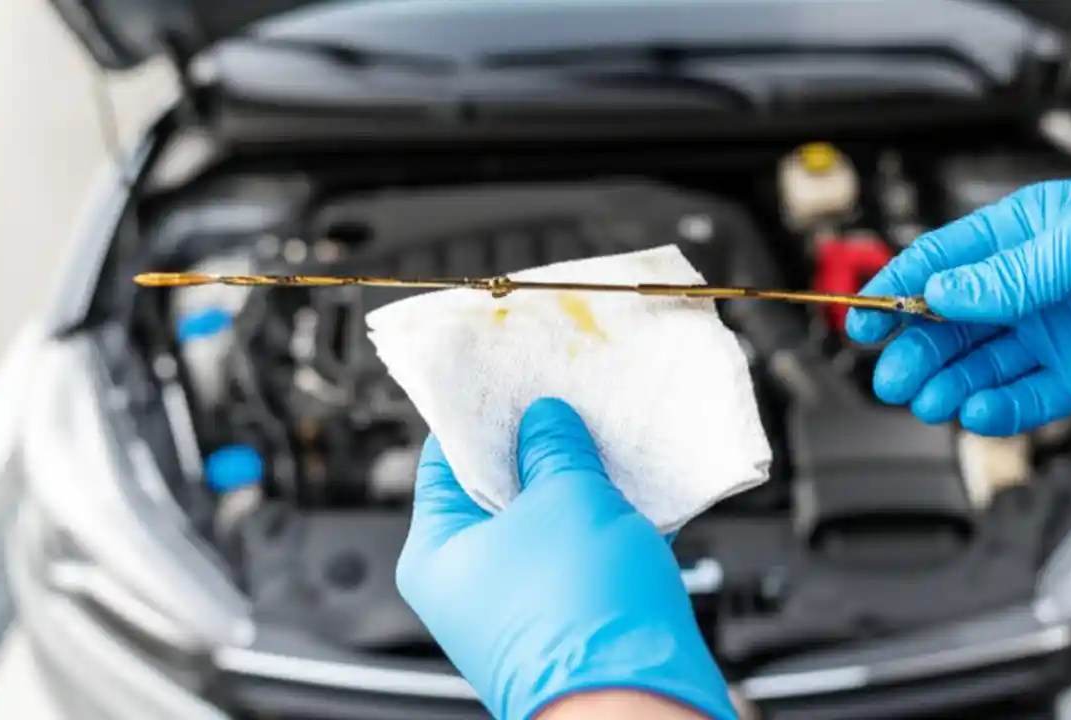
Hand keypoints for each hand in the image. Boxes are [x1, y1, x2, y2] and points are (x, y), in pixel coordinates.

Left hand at [397, 398, 733, 719]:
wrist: (636, 700)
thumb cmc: (581, 615)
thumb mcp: (566, 497)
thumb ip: (552, 446)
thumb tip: (545, 420)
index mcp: (434, 552)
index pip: (443, 458)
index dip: (480, 413)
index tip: (510, 378)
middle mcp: (467, 583)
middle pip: (495, 488)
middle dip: (537, 445)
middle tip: (567, 403)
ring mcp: (516, 603)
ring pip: (542, 519)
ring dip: (575, 481)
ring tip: (605, 439)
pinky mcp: (564, 617)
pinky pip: (576, 551)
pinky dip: (599, 519)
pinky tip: (631, 487)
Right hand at [847, 166, 1070, 434]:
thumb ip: (1014, 273)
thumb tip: (945, 292)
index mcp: (1032, 232)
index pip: (947, 260)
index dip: (900, 287)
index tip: (865, 315)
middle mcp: (1037, 284)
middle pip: (953, 320)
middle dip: (916, 347)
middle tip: (893, 373)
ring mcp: (1060, 333)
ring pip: (983, 364)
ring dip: (947, 382)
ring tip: (925, 399)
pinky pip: (1027, 399)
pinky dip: (998, 410)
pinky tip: (977, 413)